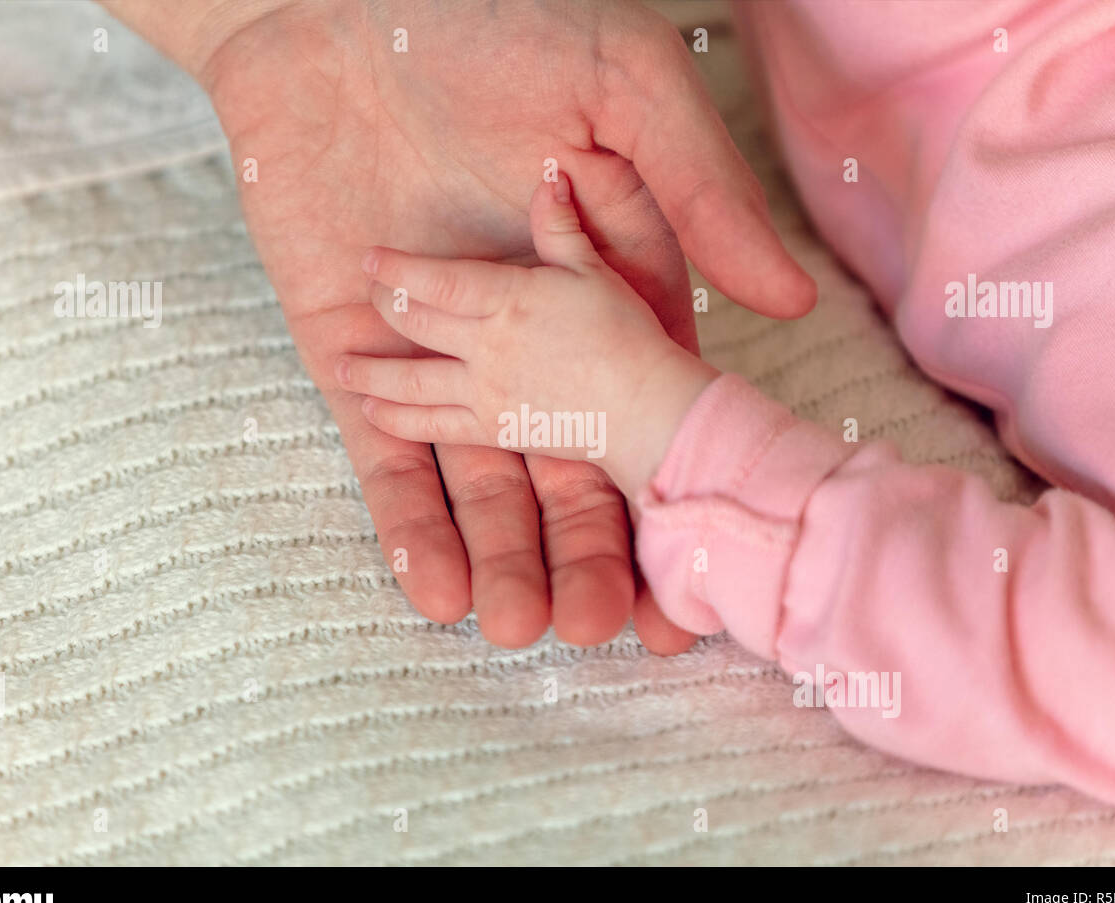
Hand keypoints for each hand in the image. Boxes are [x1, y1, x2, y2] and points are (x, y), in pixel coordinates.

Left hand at [106, 0, 814, 652]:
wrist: (333, 6)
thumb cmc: (490, 26)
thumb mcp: (620, 92)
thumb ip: (696, 195)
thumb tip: (781, 302)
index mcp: (607, 295)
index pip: (648, 413)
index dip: (671, 494)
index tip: (693, 575)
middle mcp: (529, 345)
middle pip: (566, 471)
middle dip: (584, 552)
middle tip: (598, 628)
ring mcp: (442, 361)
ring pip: (482, 482)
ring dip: (504, 555)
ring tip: (526, 627)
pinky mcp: (356, 362)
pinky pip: (386, 456)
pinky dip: (409, 520)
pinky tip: (436, 587)